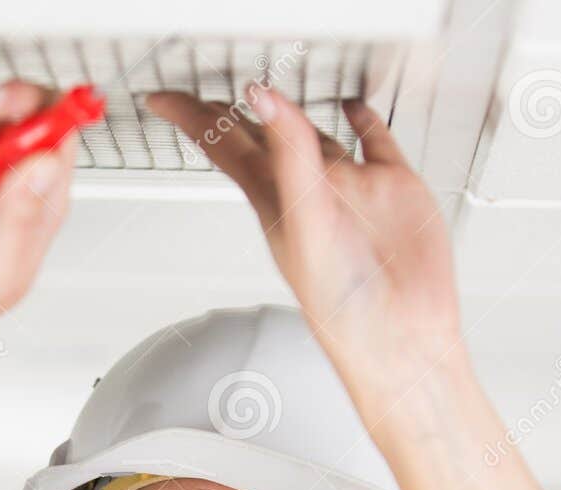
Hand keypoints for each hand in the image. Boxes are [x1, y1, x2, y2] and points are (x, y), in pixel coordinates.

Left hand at [145, 83, 467, 418]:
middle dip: (232, 109)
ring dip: (295, 111)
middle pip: (262, 136)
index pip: (221, 146)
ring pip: (315, 136)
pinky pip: (374, 141)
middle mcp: (308, 191)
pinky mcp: (392, 187)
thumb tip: (261, 98)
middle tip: (205, 84)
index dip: (189, 117)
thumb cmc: (344, 304)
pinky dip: (363, 119)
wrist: (402, 334)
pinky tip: (352, 106)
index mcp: (274, 200)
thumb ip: (287, 156)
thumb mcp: (305, 221)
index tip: (158, 99)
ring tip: (274, 85)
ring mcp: (349, 188)